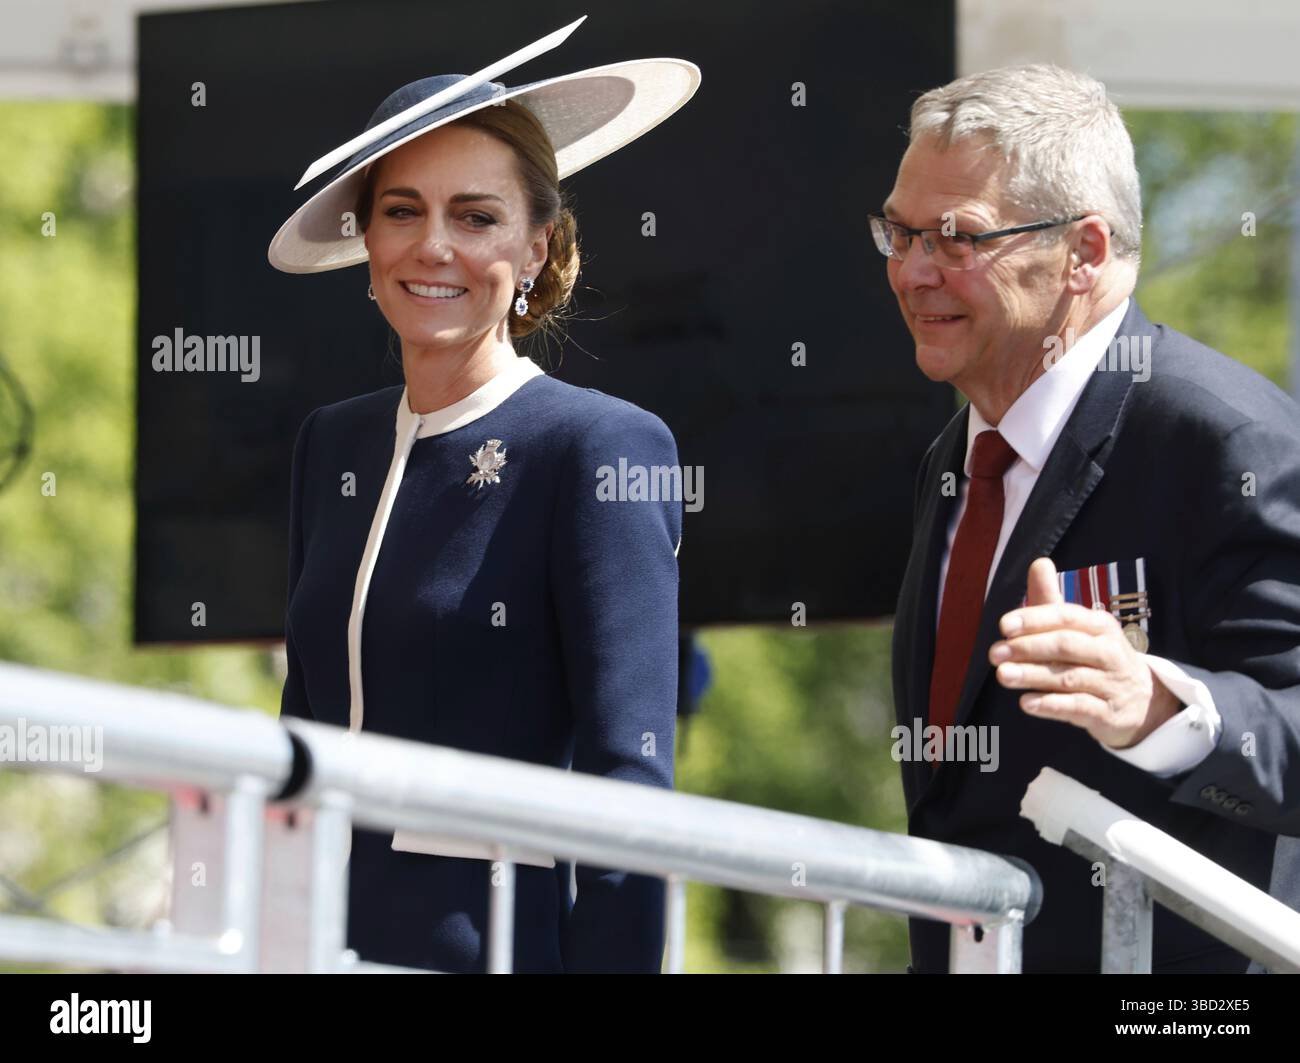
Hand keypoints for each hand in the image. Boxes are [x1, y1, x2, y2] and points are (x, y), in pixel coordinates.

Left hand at [989, 557, 1180, 747]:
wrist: (1141, 700)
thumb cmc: (1096, 656)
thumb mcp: (1078, 628)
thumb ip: (1051, 600)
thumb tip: (1038, 562)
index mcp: (1099, 625)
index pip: (1066, 617)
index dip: (1035, 619)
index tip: (1003, 625)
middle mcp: (1108, 652)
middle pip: (1067, 646)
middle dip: (1028, 648)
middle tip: (994, 653)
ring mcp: (1111, 684)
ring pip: (1070, 678)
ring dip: (1034, 676)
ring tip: (1002, 675)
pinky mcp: (1109, 714)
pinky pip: (1080, 708)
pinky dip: (1052, 705)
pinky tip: (1026, 703)